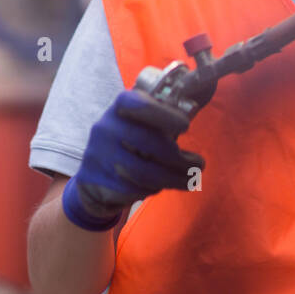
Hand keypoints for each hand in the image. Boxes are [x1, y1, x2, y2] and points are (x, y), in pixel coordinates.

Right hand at [62, 89, 205, 231]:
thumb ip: (166, 119)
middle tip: (200, 165)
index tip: (186, 126)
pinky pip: (132, 188)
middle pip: (147, 143)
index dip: (164, 115)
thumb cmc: (133, 143)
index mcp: (122, 106)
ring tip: (190, 179)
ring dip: (173, 178)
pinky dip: (153, 189)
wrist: (95, 177)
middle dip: (178, 157)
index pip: (140, 104)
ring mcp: (98, 153)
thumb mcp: (145, 124)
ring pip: (142, 171)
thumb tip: (198, 104)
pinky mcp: (94, 179)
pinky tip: (163, 186)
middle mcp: (106, 126)